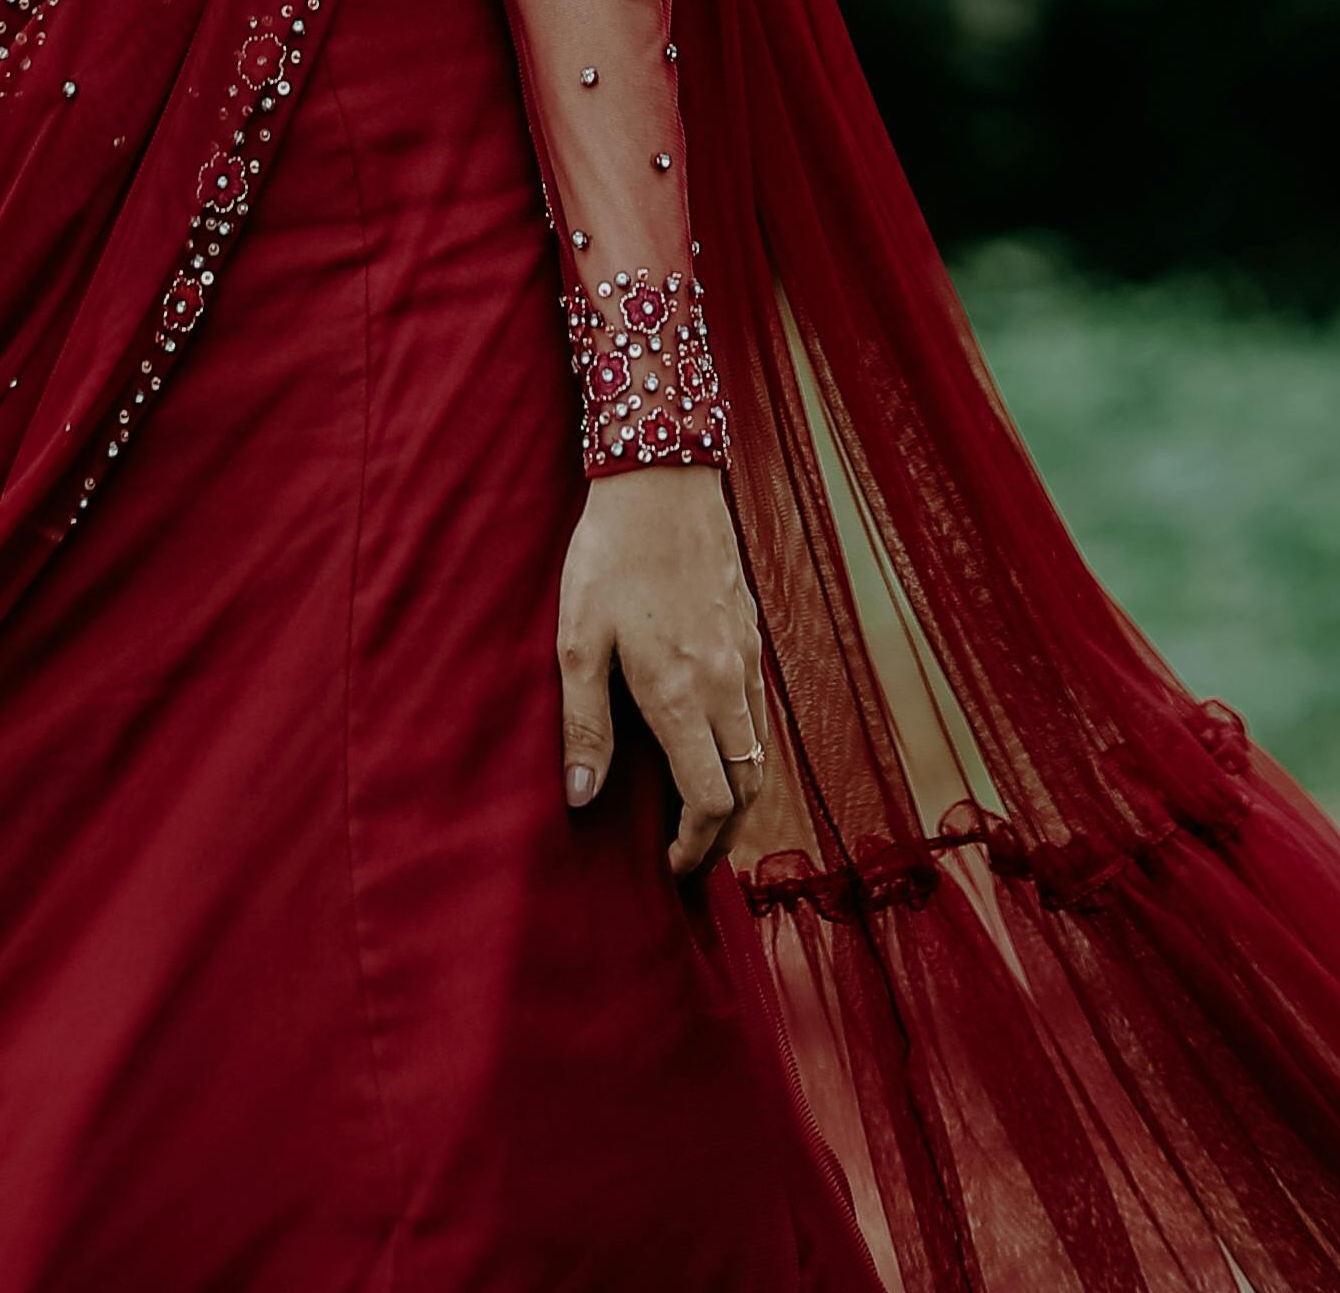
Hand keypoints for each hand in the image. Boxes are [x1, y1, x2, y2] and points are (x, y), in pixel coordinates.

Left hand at [556, 466, 770, 879]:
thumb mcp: (578, 639)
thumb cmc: (609, 556)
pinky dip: (746, 750)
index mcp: (682, 694)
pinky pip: (761, 712)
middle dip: (723, 835)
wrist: (663, 476)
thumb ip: (584, 723)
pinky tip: (714, 746)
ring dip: (739, 795)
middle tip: (689, 855)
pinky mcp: (753, 633)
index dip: (694, 846)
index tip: (667, 863)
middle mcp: (726, 685)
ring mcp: (747, 658)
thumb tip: (582, 799)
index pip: (711, 801)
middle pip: (747, 789)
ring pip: (761, 753)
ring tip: (702, 814)